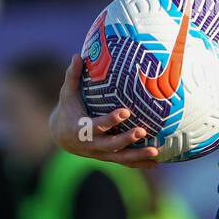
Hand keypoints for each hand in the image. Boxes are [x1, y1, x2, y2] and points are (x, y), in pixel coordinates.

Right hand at [49, 54, 160, 168]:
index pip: (97, 126)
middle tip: (142, 131)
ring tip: (155, 152)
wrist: (61, 136)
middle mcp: (91, 144)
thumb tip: (77, 56)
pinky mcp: (107, 157)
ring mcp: (100, 153)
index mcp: (81, 128)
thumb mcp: (67, 93)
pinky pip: (124, 162)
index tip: (125, 111)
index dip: (111, 120)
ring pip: (120, 157)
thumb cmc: (68, 109)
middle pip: (110, 144)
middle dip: (126, 139)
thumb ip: (72, 76)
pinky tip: (156, 162)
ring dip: (137, 155)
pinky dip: (139, 163)